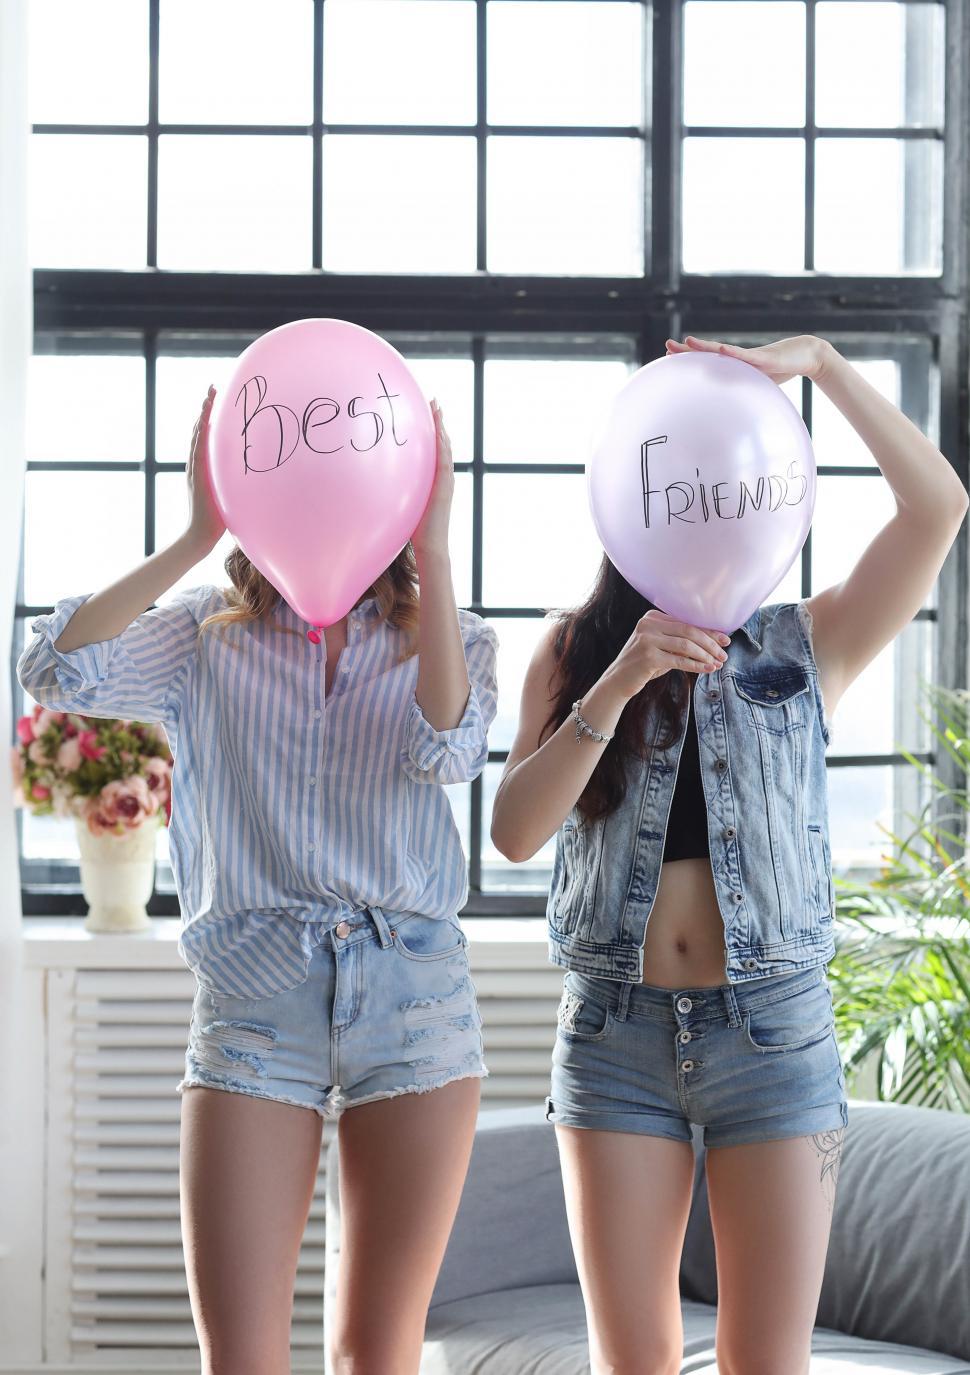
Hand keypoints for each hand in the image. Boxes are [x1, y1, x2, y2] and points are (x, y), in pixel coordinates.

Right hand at [185, 386, 225, 549]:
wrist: (201, 535)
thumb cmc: (219, 520)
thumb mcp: (232, 496)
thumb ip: (238, 484)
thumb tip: (258, 477)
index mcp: (207, 467)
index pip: (209, 436)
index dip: (212, 418)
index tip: (220, 400)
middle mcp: (199, 465)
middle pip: (200, 430)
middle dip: (206, 409)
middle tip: (212, 388)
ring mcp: (195, 469)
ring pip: (197, 437)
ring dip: (202, 416)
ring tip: (207, 398)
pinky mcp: (196, 476)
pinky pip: (198, 451)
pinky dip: (199, 435)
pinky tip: (203, 422)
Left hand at [411, 397, 454, 562]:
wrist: (431, 546)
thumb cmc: (416, 531)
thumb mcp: (406, 504)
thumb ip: (400, 491)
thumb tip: (381, 485)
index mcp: (435, 480)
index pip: (435, 450)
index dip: (433, 431)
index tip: (427, 413)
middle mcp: (443, 478)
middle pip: (443, 443)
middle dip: (439, 422)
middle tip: (435, 401)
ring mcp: (446, 481)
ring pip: (446, 448)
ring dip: (442, 427)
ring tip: (438, 408)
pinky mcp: (445, 487)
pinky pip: (445, 460)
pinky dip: (443, 444)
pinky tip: (439, 431)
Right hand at [606, 609, 730, 700]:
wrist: (618, 680)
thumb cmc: (643, 664)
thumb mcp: (661, 647)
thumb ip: (680, 641)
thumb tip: (713, 642)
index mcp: (652, 617)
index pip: (687, 622)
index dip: (709, 631)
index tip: (725, 640)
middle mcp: (648, 624)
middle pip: (689, 631)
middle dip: (710, 643)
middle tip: (724, 654)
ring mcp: (646, 640)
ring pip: (686, 645)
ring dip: (706, 655)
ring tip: (717, 663)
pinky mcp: (648, 657)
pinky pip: (679, 660)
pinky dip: (696, 665)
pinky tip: (707, 669)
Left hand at [665, 333, 832, 386]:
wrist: (805, 357)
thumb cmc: (780, 371)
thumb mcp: (758, 386)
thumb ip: (743, 396)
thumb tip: (733, 417)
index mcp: (733, 366)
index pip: (705, 361)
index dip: (687, 359)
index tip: (667, 359)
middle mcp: (737, 358)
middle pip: (707, 352)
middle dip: (686, 350)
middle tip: (666, 346)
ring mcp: (749, 355)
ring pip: (722, 350)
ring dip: (705, 346)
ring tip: (687, 342)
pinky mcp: (763, 357)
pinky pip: (746, 355)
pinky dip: (733, 353)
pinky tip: (720, 349)